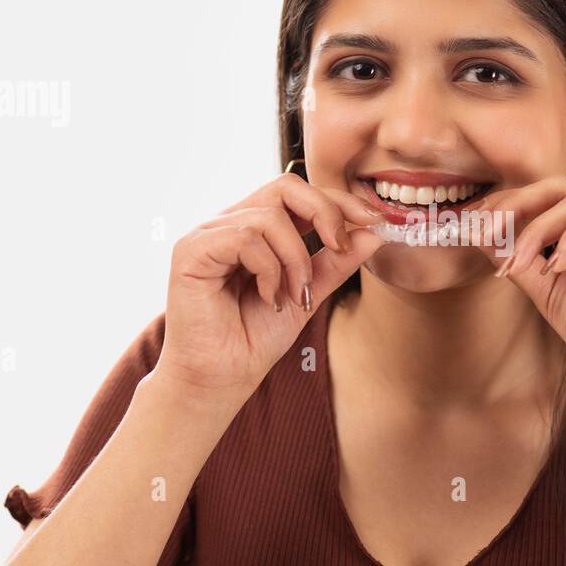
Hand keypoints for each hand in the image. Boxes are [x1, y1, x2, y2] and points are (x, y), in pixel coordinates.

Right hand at [152, 172, 384, 409]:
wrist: (222, 378)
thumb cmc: (255, 338)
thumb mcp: (308, 293)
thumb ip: (336, 262)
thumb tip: (373, 232)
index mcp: (256, 229)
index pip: (300, 195)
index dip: (339, 201)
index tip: (375, 220)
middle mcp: (230, 223)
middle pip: (285, 187)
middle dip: (324, 213)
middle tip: (339, 247)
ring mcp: (208, 234)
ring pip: (270, 217)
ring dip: (295, 259)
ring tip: (294, 295)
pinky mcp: (191, 250)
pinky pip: (245, 238)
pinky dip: (268, 269)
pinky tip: (268, 298)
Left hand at [472, 176, 565, 397]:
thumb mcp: (545, 289)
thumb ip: (519, 257)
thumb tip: (481, 231)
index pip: (549, 200)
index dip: (510, 206)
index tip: (474, 224)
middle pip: (561, 189)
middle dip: (517, 206)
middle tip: (486, 229)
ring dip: (538, 229)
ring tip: (518, 263)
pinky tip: (555, 267)